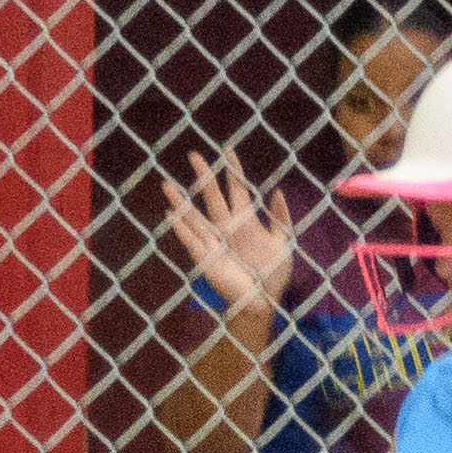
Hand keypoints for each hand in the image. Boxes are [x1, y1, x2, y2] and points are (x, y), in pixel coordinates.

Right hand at [160, 148, 295, 315]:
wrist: (264, 302)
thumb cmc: (274, 274)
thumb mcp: (284, 242)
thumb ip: (280, 218)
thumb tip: (277, 191)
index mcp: (246, 221)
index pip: (237, 189)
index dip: (232, 170)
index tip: (227, 151)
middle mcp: (227, 227)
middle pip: (213, 197)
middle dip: (203, 176)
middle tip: (194, 155)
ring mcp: (215, 242)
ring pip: (195, 216)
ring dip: (181, 201)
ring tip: (167, 184)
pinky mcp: (206, 259)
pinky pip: (191, 241)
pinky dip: (180, 229)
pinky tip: (169, 215)